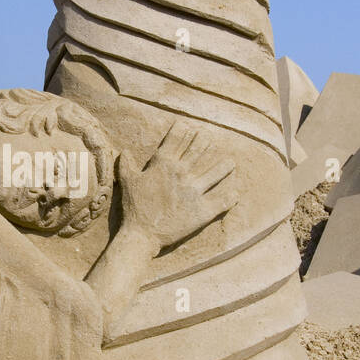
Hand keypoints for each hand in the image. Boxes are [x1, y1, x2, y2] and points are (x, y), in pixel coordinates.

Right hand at [118, 123, 234, 250]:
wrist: (142, 234)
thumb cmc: (134, 207)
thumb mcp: (128, 182)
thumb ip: (127, 165)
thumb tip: (123, 151)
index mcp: (164, 165)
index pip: (176, 142)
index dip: (182, 132)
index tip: (188, 126)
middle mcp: (182, 174)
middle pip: (198, 152)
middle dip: (204, 143)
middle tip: (210, 138)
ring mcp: (195, 191)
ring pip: (216, 173)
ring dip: (224, 166)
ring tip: (231, 163)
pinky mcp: (202, 210)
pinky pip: (221, 201)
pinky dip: (230, 198)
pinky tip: (235, 194)